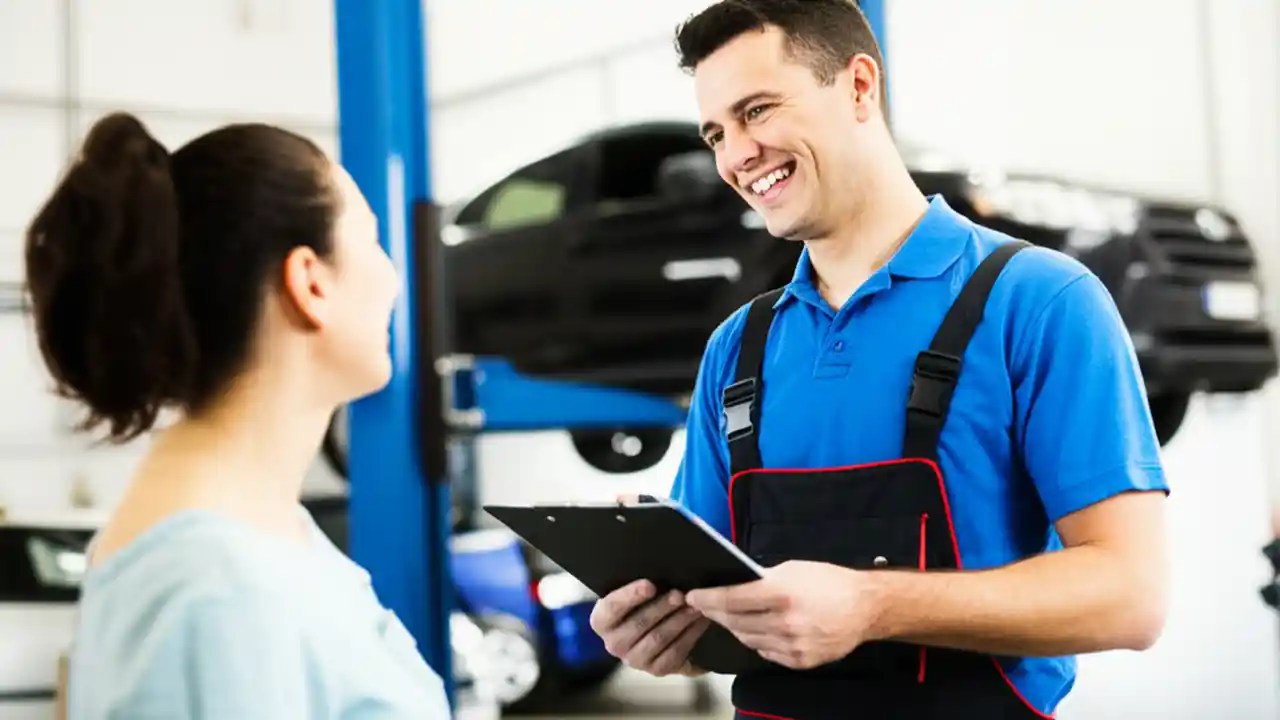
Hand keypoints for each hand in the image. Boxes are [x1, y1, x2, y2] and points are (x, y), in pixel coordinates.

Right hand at [589, 579, 711, 676]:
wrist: (656, 628)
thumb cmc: (643, 602)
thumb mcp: (635, 592)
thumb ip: (641, 586)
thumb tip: (658, 573)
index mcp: (602, 621)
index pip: (611, 607)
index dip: (630, 596)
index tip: (650, 585)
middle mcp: (614, 644)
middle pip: (638, 624)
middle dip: (662, 607)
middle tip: (680, 594)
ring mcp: (634, 660)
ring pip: (658, 638)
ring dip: (679, 620)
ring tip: (695, 605)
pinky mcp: (656, 669)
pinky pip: (674, 653)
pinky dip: (690, 635)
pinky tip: (700, 621)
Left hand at [685, 560, 880, 669]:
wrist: (865, 607)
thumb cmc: (829, 581)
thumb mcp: (793, 569)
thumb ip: (763, 579)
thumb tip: (734, 586)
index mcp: (781, 593)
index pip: (731, 599)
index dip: (707, 599)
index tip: (693, 597)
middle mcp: (785, 622)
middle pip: (735, 622)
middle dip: (716, 613)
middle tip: (706, 606)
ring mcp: (793, 645)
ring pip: (748, 639)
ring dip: (735, 628)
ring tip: (730, 617)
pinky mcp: (800, 661)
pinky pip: (766, 652)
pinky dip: (758, 641)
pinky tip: (758, 630)